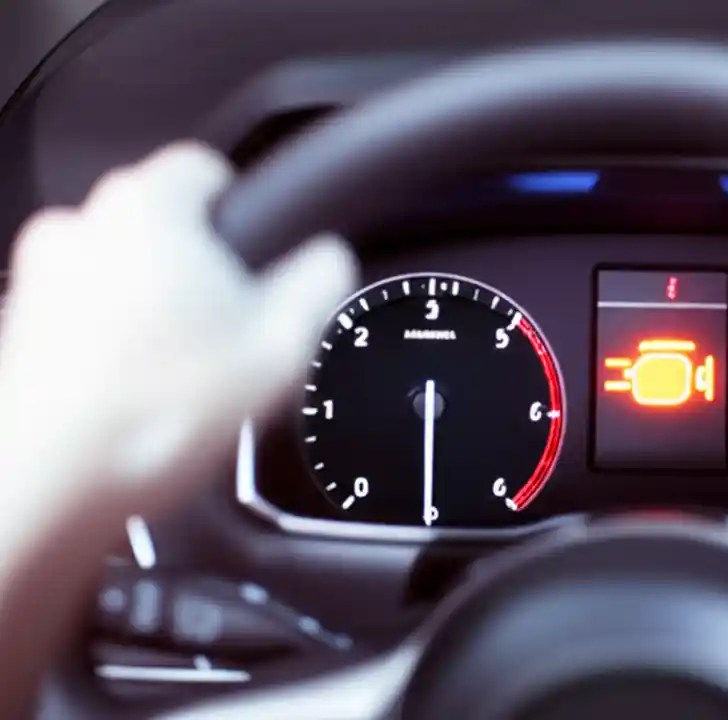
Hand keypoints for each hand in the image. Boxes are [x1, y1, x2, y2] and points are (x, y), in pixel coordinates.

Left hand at [0, 143, 355, 714]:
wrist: (52, 482)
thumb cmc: (153, 414)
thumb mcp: (281, 347)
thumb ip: (318, 284)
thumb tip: (329, 261)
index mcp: (149, 208)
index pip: (205, 167)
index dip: (244, 207)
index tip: (257, 251)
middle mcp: (82, 225)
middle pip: (162, 224)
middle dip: (198, 267)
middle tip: (230, 329)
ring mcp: (40, 276)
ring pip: (120, 271)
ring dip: (151, 305)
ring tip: (182, 372)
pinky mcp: (19, 324)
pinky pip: (83, 314)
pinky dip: (109, 342)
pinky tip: (138, 393)